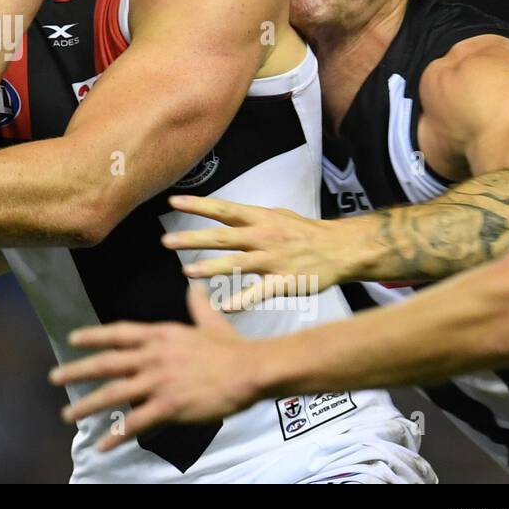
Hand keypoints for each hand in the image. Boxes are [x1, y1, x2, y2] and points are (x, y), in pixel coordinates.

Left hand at [49, 288, 254, 448]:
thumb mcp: (210, 321)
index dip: (93, 336)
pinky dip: (115, 435)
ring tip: (67, 415)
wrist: (249, 370)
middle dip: (76, 370)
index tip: (72, 338)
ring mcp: (158, 382)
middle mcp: (152, 356)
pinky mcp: (168, 406)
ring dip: (87, 406)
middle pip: (106, 363)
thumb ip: (196, 305)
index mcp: (160, 334)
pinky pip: (135, 423)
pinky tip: (101, 444)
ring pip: (113, 395)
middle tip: (53, 377)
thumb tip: (193, 285)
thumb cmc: (232, 347)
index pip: (118, 333)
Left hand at [163, 195, 357, 309]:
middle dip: (194, 239)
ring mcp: (274, 260)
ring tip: (187, 272)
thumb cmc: (305, 231)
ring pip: (238, 264)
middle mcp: (263, 236)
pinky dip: (243, 299)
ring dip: (211, 268)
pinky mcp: (285, 282)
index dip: (198, 205)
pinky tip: (225, 306)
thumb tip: (222, 212)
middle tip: (167, 242)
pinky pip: (261, 292)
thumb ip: (249, 217)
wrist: (340, 249)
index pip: (223, 209)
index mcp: (260, 218)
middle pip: (223, 237)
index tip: (173, 201)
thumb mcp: (276, 214)